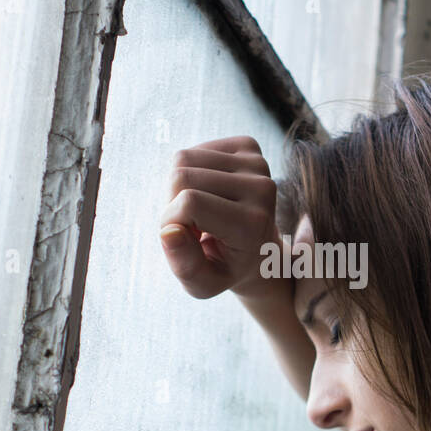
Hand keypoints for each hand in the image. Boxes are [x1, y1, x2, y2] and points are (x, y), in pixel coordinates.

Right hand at [159, 136, 281, 300]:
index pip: (189, 203)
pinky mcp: (250, 147)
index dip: (170, 220)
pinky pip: (195, 149)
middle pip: (181, 175)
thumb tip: (168, 231)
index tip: (183, 238)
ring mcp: (258, 164)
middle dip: (172, 202)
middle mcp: (262, 188)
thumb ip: (184, 266)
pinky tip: (205, 192)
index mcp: (253, 224)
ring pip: (182, 158)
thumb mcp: (203, 284)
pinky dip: (189, 171)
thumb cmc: (226, 268)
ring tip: (198, 210)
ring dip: (178, 187)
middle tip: (191, 225)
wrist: (259, 250)